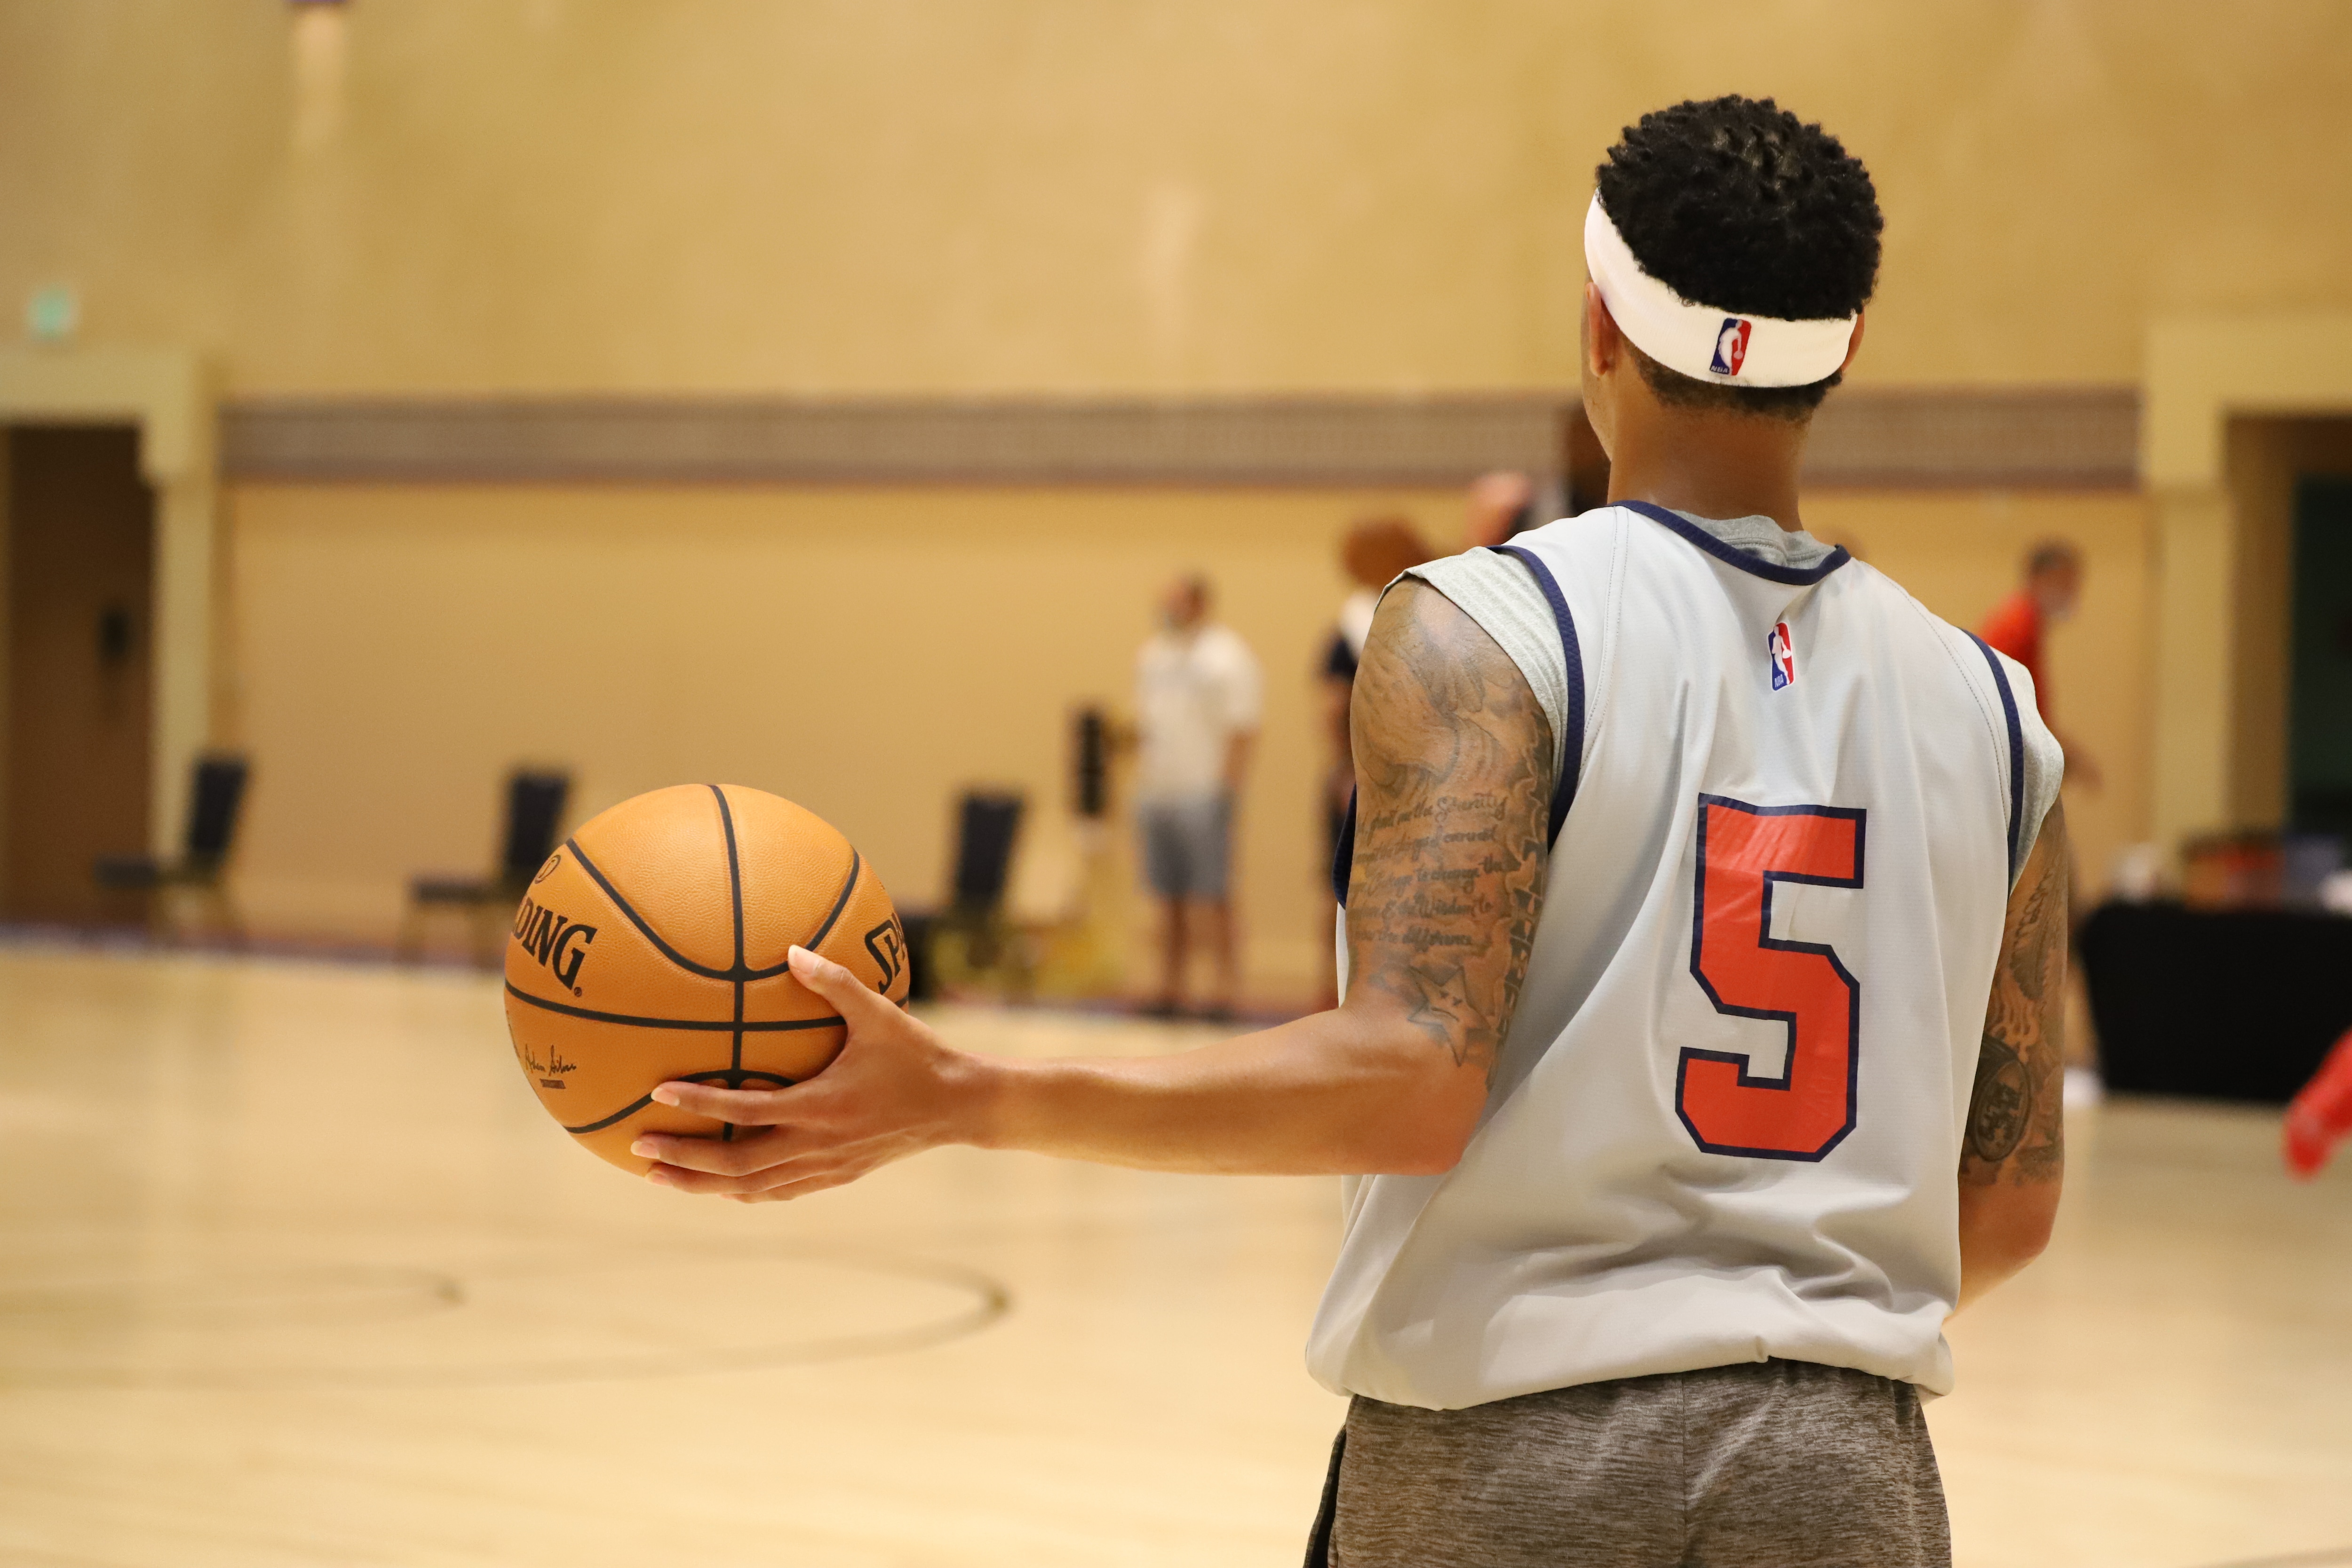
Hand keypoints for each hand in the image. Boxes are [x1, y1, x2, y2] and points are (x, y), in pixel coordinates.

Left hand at [630, 945, 983, 1201]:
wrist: (958, 1106)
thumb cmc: (917, 1055)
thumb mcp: (878, 1014)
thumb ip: (834, 983)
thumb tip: (791, 949)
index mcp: (820, 1107)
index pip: (745, 1112)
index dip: (700, 1104)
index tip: (659, 1092)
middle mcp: (817, 1145)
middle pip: (736, 1166)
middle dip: (684, 1160)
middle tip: (639, 1148)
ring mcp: (825, 1167)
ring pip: (751, 1187)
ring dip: (703, 1184)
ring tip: (660, 1175)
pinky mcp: (836, 1176)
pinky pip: (778, 1191)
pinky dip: (743, 1190)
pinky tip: (720, 1185)